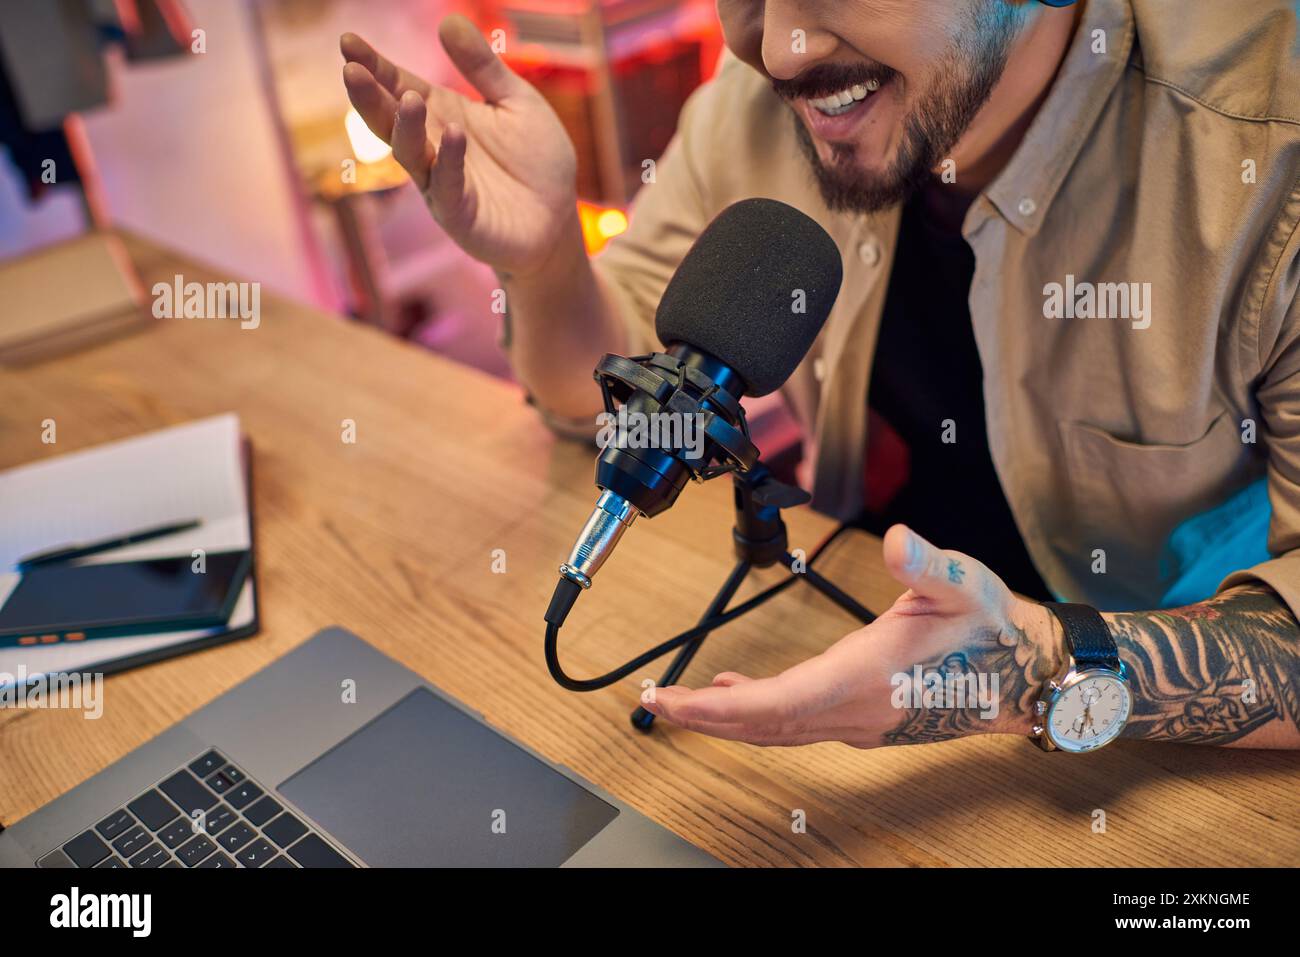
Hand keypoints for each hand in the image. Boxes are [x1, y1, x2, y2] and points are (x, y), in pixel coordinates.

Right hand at [341, 16, 579, 276]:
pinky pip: (449, 188)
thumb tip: (448, 20)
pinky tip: (453, 134)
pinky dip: (450, 162)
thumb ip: (484, 67)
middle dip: (370, 97)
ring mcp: (441, 184)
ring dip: (405, 127)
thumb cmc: (535, 161)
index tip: (348, 42)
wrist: (559, 219)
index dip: (374, 66)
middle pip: (391, 120)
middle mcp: (432, 149)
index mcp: (441, 115)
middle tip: (351, 70)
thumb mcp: (517, 102)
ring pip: (411, 155)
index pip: (399, 86)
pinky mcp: (461, 216)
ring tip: (408, 99)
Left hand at [640, 525, 1065, 747]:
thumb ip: (926, 564)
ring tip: (679, 703)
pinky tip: (734, 697)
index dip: (717, 710)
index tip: (671, 701)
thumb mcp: (964, 585)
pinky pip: (795, 724)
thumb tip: (898, 539)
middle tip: (653, 701)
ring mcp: (857, 722)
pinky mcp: (860, 718)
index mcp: (866, 679)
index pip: (776, 705)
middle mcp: (855, 712)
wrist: (1026, 676)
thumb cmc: (992, 631)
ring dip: (724, 720)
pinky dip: (757, 714)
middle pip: (763, 726)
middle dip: (702, 718)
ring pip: (776, 730)